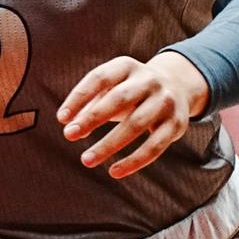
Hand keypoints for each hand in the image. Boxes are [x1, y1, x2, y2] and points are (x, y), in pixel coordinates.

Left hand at [57, 50, 209, 178]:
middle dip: (92, 118)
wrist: (177, 87)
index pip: (99, 78)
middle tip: (69, 135)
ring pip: (136, 124)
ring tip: (86, 160)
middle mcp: (149, 80)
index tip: (61, 119)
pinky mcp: (177, 124)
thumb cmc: (129, 91)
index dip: (79, 98)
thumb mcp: (110, 89)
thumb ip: (89, 104)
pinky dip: (134, 161)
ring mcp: (166, 101)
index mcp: (126, 66)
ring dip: (109, 144)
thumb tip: (71, 127)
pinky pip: (155, 146)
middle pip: (118, 99)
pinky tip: (114, 172)